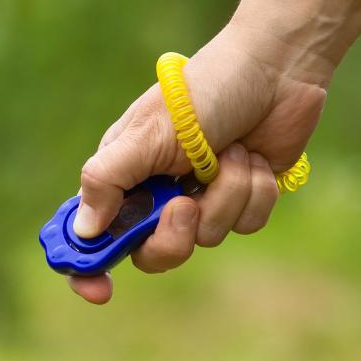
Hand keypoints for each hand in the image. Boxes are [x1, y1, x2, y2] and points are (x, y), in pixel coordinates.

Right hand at [68, 24, 326, 303]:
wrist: (276, 69)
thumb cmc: (202, 92)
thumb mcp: (145, 135)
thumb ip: (106, 182)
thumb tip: (84, 232)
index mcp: (120, 178)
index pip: (89, 235)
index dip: (87, 267)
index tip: (100, 291)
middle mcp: (155, 194)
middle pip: (151, 254)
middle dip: (173, 235)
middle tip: (185, 205)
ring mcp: (199, 199)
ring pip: (205, 238)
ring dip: (225, 195)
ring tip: (230, 153)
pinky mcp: (240, 199)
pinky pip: (244, 225)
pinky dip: (253, 192)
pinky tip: (253, 158)